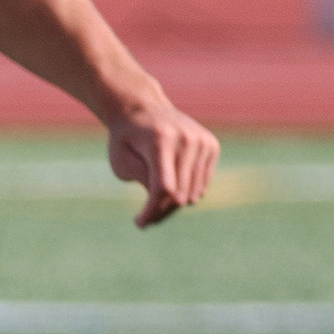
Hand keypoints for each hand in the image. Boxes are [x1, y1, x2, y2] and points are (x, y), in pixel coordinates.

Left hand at [108, 100, 220, 227]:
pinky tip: (170, 188)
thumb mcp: (121, 161)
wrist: (142, 110)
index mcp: (160, 140)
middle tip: (144, 219)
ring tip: (153, 207)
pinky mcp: (212, 146)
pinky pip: (202, 183)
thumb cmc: (126, 139)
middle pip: (179, 192)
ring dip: (173, 205)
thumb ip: (144, 180)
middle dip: (159, 211)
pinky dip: (187, 193)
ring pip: (193, 191)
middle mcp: (186, 139)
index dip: (153, 209)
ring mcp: (202, 141)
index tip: (139, 223)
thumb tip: (171, 200)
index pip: (163, 186)